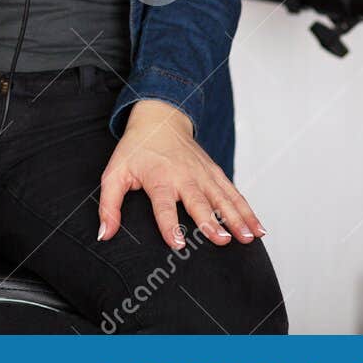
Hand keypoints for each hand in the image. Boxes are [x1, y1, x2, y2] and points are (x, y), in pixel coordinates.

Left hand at [98, 100, 267, 248]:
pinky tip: (258, 228)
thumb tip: (104, 235)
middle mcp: (184, 176)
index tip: (177, 243)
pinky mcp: (215, 173)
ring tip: (248, 237)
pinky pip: (233, 193)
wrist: (158, 119)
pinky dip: (247, 209)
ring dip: (237, 218)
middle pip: (198, 201)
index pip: (163, 205)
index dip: (169, 224)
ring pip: (222, 198)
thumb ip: (109, 206)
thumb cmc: (135, 150)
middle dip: (211, 221)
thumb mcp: (114, 174)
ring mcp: (203, 174)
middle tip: (223, 241)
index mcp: (158, 178)